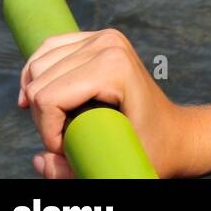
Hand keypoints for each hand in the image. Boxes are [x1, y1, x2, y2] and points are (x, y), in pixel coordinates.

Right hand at [18, 28, 192, 178]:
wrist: (174, 132)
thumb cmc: (149, 151)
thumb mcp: (112, 169)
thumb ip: (68, 172)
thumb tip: (40, 158)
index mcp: (114, 67)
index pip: (48, 98)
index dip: (48, 131)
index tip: (70, 147)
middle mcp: (109, 44)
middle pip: (39, 82)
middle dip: (44, 116)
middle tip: (68, 136)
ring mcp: (103, 37)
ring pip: (37, 67)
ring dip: (39, 98)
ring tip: (60, 119)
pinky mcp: (97, 38)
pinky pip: (47, 51)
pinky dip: (36, 74)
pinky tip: (42, 96)